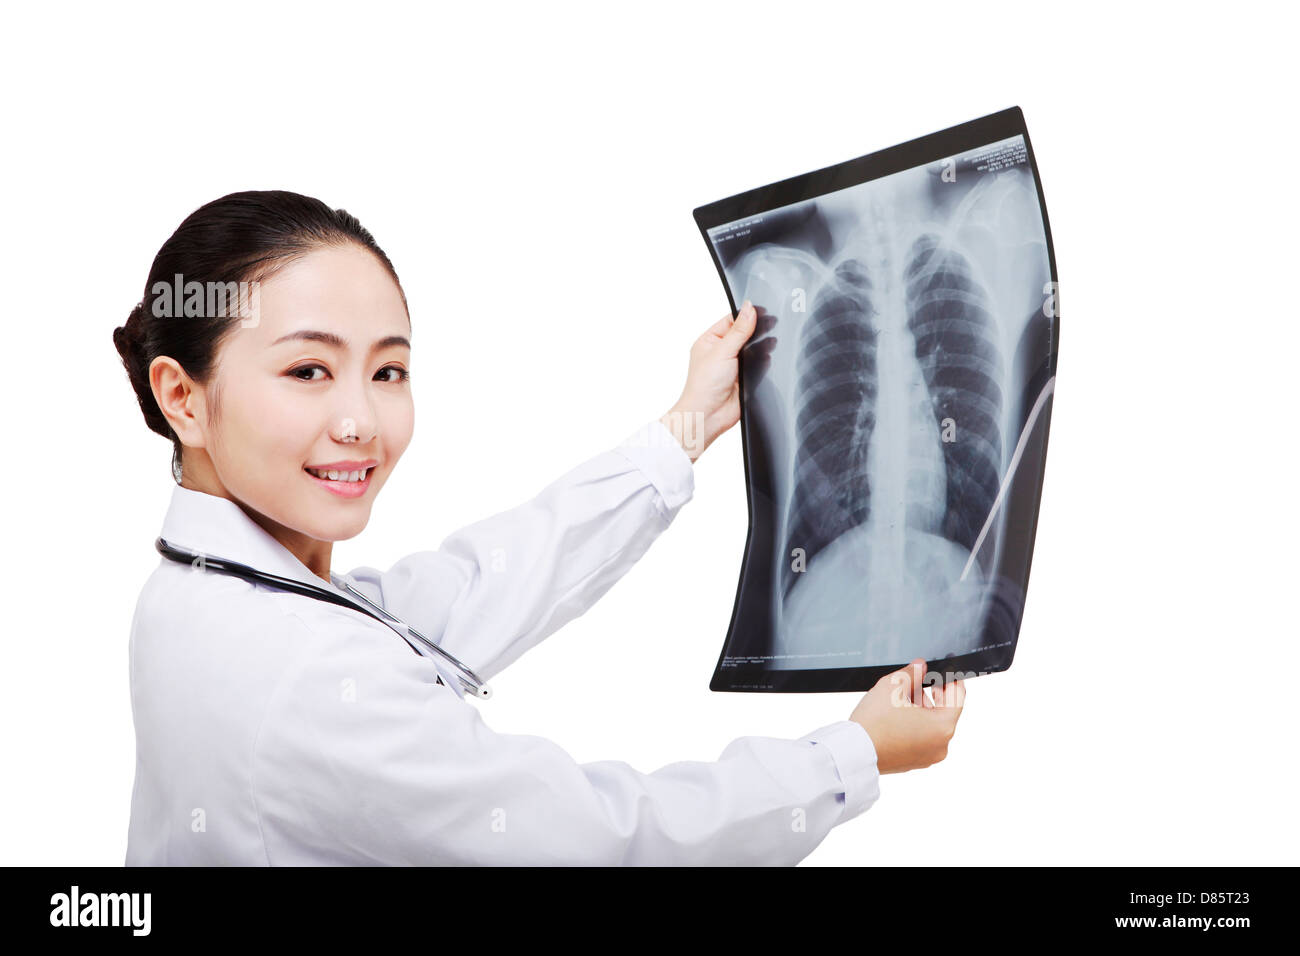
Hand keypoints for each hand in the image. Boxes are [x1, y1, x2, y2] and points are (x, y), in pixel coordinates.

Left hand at [659, 300, 757, 461]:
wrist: (709, 415)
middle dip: (757, 332)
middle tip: (771, 327)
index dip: (746, 315)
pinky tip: (770, 361)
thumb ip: (739, 330)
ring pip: (754, 349)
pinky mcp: (746, 378)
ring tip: (771, 345)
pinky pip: (761, 365)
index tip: (762, 310)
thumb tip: (749, 307)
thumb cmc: (704, 385)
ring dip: (762, 348)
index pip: (731, 320)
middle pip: (745, 333)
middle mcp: (722, 352)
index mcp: (710, 341)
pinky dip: (766, 363)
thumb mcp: (722, 351)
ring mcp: (734, 365)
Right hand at [849, 658, 965, 773]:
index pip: (958, 696)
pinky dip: (917, 724)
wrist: (854, 751)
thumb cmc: (874, 723)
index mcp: (942, 727)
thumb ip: (913, 672)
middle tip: (922, 679)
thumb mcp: (893, 685)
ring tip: (905, 695)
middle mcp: (941, 745)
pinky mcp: (915, 762)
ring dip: (924, 708)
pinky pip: (924, 738)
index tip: (945, 671)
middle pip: (946, 711)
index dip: (952, 678)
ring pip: (934, 725)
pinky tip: (899, 713)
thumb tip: (921, 666)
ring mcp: (928, 756)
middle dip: (935, 692)